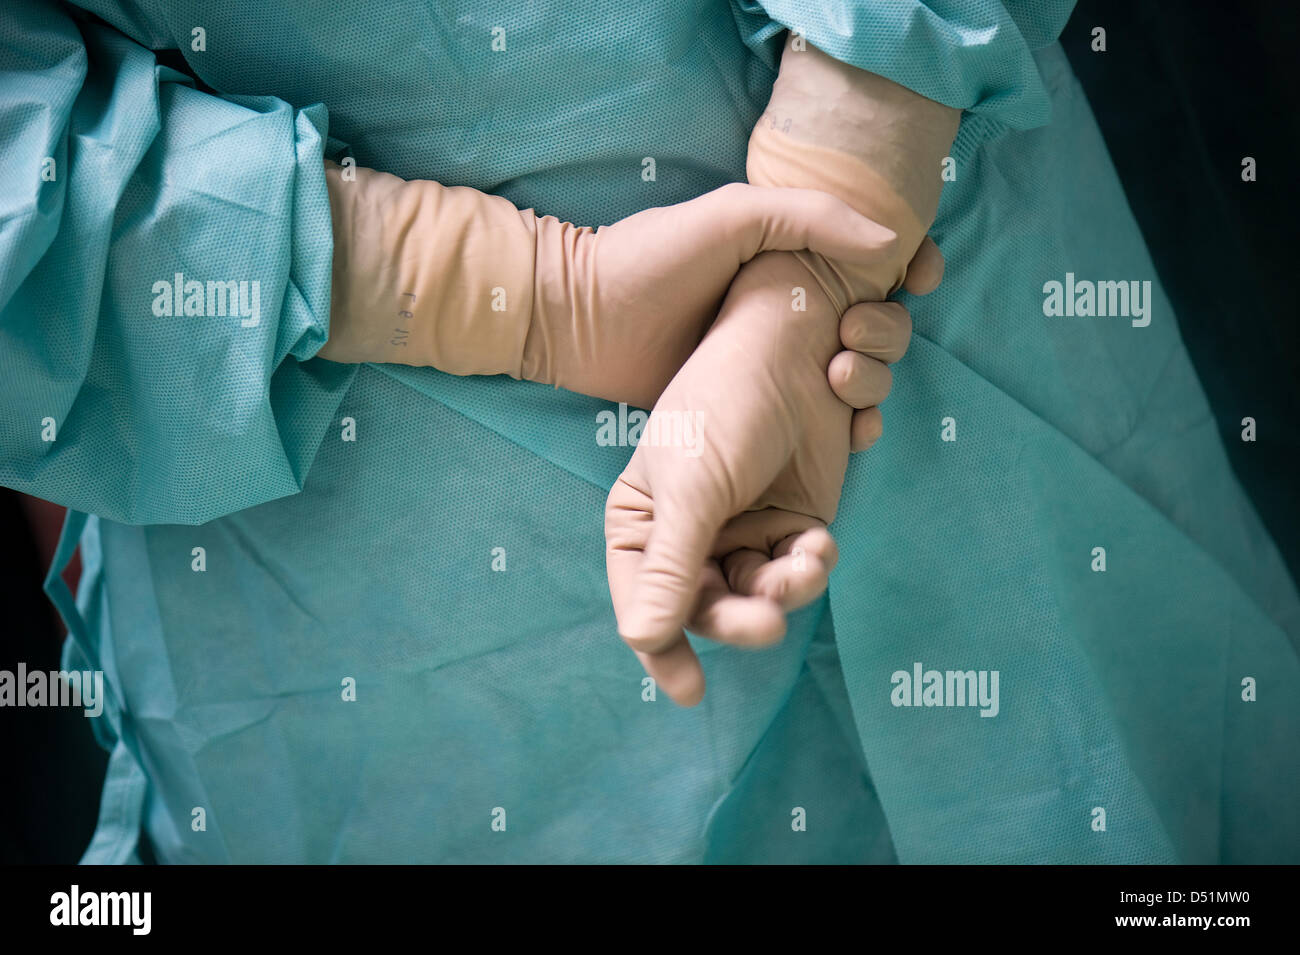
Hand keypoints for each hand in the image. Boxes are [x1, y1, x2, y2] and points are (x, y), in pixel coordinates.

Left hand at [524, 181, 927, 409]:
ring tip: (842, 379)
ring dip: (875, 379)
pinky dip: (851, 424)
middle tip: (854, 334)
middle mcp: (794, 310)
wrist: (579, 322)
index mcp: (793, 257)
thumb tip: (892, 243)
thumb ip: (809, 216)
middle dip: (890, 329)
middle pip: (880, 322)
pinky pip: (824, 423)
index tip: (920, 276)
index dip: (912, 266)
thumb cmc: (648, 261)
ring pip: (860, 375)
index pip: (876, 259)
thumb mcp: (730, 217)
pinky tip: (850, 429)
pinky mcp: (758, 413)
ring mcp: (777, 364)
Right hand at [605, 249, 922, 704]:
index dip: (662, 653)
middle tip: (770, 620)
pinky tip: (821, 540)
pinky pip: (801, 566)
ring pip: (763, 594)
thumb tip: (641, 640)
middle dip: (743, 617)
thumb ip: (672, 567)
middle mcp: (690, 534)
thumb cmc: (724, 403)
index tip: (690, 692)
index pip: (643, 605)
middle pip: (710, 609)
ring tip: (809, 559)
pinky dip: (814, 562)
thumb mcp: (692, 489)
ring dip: (788, 588)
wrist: (798, 341)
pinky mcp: (794, 516)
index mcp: (644, 524)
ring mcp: (743, 527)